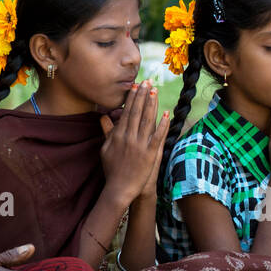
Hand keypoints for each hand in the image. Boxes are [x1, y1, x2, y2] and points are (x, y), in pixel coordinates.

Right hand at [100, 80, 167, 203]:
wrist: (119, 188)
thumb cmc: (112, 170)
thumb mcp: (105, 149)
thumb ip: (106, 132)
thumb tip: (103, 117)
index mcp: (118, 135)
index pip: (127, 112)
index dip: (132, 98)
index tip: (136, 86)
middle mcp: (129, 137)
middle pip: (137, 112)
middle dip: (142, 96)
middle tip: (147, 81)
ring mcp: (140, 145)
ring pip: (147, 121)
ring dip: (152, 105)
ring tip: (155, 91)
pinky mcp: (149, 154)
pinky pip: (157, 137)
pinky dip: (162, 125)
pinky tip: (166, 114)